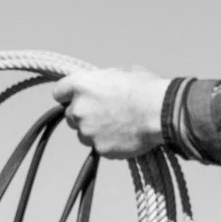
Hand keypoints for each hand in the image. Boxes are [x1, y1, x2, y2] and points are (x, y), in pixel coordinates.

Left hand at [50, 67, 168, 158]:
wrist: (160, 112)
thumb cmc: (146, 88)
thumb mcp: (122, 73)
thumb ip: (102, 82)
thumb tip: (100, 88)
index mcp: (82, 86)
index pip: (59, 92)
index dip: (68, 95)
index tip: (74, 98)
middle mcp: (79, 110)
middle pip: (70, 115)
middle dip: (83, 114)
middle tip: (104, 112)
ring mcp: (87, 132)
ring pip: (83, 133)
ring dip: (94, 130)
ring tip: (118, 124)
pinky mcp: (99, 149)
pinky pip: (98, 146)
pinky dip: (108, 142)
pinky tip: (124, 135)